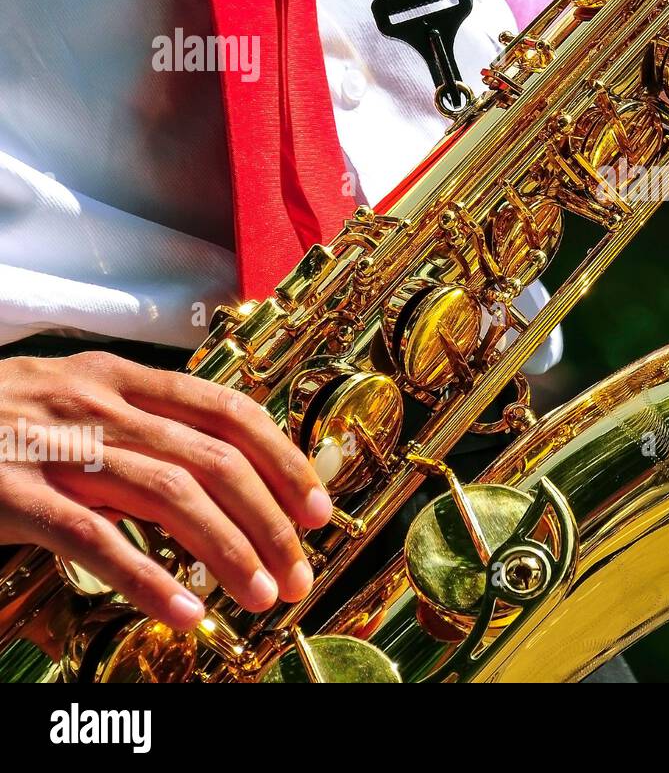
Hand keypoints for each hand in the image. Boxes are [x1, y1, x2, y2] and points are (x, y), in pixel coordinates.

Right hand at [0, 352, 332, 629]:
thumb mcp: (76, 401)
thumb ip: (145, 425)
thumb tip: (229, 472)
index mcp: (121, 377)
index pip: (229, 410)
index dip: (284, 459)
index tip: (319, 507)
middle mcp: (98, 404)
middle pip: (214, 458)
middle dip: (271, 519)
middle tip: (300, 571)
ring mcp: (55, 447)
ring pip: (170, 495)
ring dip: (228, 550)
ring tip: (261, 595)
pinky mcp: (11, 494)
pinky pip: (94, 539)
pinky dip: (146, 578)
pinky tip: (185, 610)